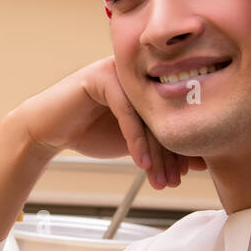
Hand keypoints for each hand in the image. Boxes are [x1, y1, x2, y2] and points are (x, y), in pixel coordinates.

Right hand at [12, 55, 204, 188]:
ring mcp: (120, 70)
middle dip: (170, 154)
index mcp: (149, 82)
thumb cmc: (90, 132)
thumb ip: (161, 145)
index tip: (186, 174)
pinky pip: (126, 111)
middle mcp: (138, 72)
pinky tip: (141, 164)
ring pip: (147, 114)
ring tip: (160, 178)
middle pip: (163, 114)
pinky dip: (135, 140)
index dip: (181, 147)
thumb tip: (203, 162)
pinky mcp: (102, 76)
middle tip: (173, 181)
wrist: (48, 130)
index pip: (173, 115)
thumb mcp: (133, 142)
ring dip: (155, 152)